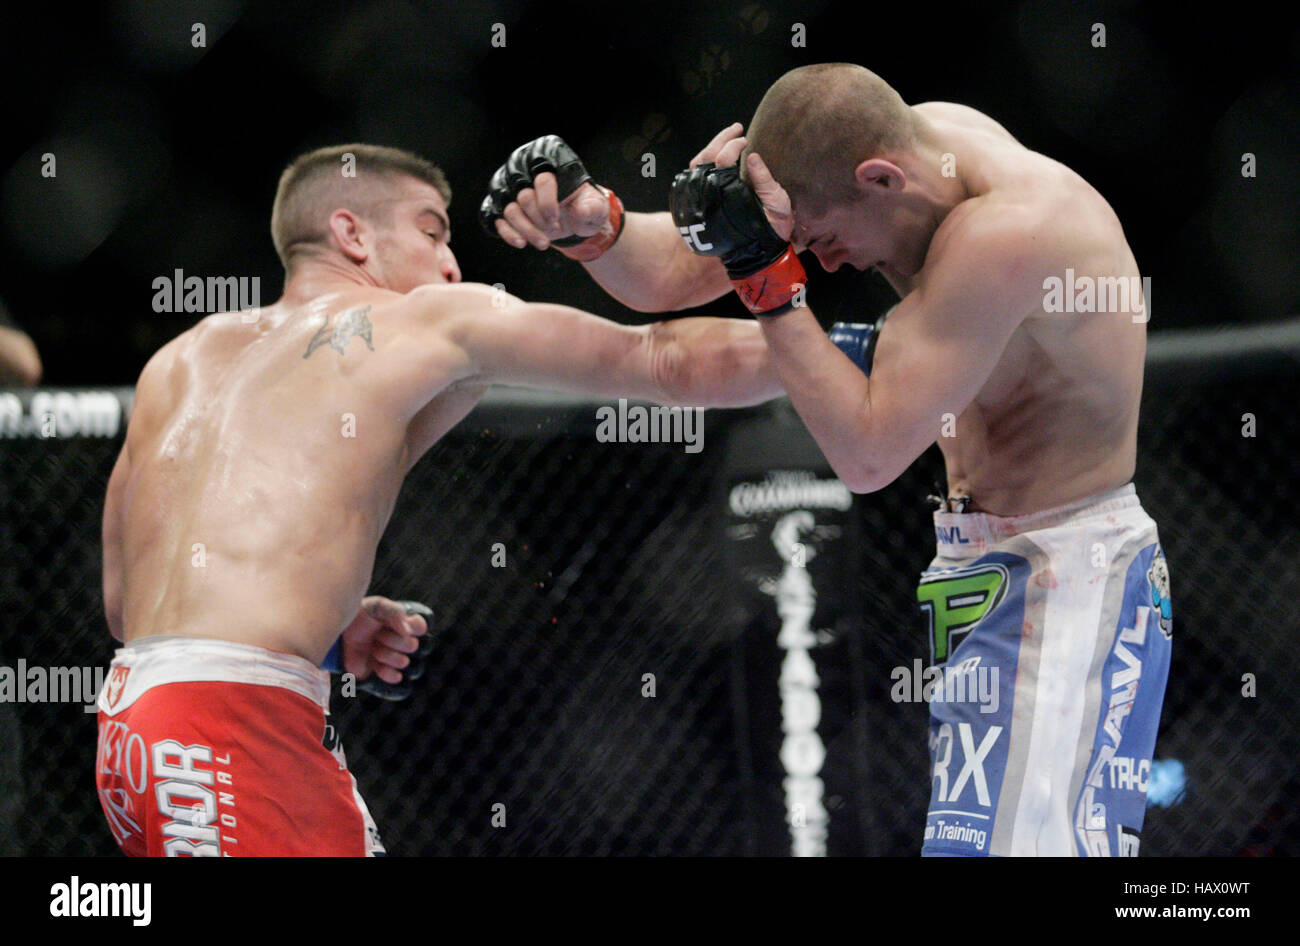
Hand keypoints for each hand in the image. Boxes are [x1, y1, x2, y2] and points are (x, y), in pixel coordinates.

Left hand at [341, 597, 430, 692]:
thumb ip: (394, 612)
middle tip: (377, 635)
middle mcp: (401, 641)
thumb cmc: (359, 615)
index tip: (400, 626)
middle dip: (393, 641)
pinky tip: (377, 665)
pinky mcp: (382, 671)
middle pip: (412, 646)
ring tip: (372, 648)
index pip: (421, 627)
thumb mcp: (376, 606)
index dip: (413, 628)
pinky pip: (395, 677)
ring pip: (404, 662)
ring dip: (386, 655)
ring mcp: (392, 657)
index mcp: (403, 623)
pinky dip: (387, 673)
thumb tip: (407, 631)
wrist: (339, 634)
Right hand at [480, 136, 612, 249]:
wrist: (571, 218)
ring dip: (527, 230)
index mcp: (548, 158)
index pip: (541, 178)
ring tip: (544, 243)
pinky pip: (494, 218)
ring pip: (509, 210)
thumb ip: (593, 208)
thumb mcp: (596, 205)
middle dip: (539, 218)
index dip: (547, 201)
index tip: (556, 218)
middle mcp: (522, 166)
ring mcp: (508, 186)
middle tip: (555, 228)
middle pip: (523, 195)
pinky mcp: (499, 205)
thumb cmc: (583, 204)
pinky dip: (507, 233)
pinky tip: (522, 243)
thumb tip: (581, 210)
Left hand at [688, 124, 793, 242]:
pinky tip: (715, 156)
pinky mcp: (697, 207)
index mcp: (728, 194)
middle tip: (736, 128)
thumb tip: (751, 155)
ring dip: (710, 149)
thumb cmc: (771, 227)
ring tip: (726, 138)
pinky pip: (692, 180)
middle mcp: (709, 198)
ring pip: (695, 168)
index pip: (723, 160)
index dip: (733, 145)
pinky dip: (702, 164)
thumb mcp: (777, 202)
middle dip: (721, 140)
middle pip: (705, 159)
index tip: (745, 140)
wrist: (757, 254)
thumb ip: (764, 179)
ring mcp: (700, 203)